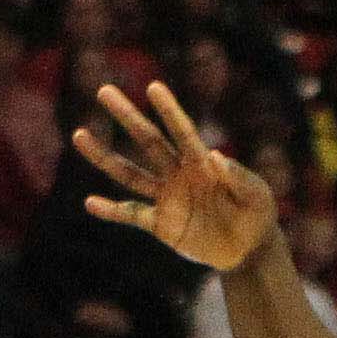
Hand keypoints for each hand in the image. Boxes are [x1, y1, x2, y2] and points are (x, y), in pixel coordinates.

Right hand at [76, 78, 277, 271]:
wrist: (249, 250)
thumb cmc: (257, 214)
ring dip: (104, 156)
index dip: (169, 110)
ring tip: (79, 135)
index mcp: (202, 163)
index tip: (153, 86)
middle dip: (127, 116)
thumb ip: (239, 177)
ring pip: (129, 174)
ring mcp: (167, 198)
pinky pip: (131, 214)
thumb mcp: (257, 196)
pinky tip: (90, 203)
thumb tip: (215, 156)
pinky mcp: (161, 224)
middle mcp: (179, 174)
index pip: (182, 131)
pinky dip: (111, 211)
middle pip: (148, 141)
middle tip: (104, 90)